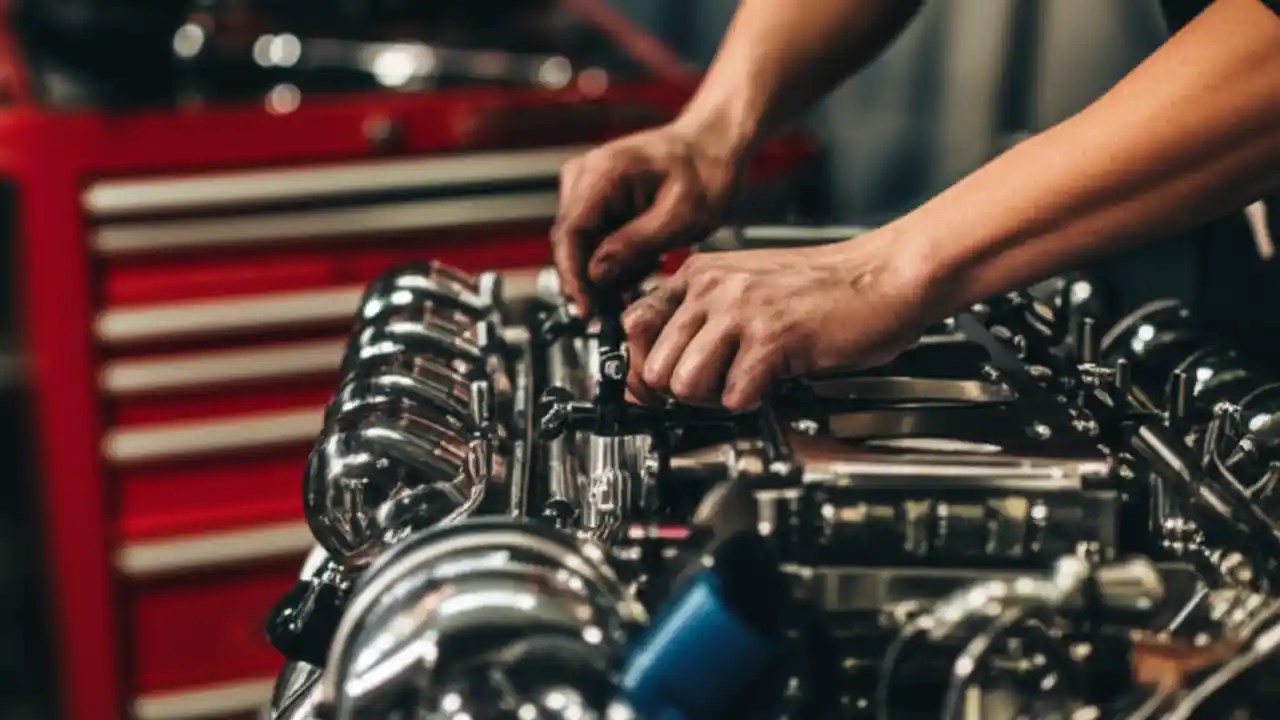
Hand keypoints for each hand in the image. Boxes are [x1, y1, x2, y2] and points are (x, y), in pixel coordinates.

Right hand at [551, 123, 742, 312]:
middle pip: (570, 242)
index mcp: (604, 172)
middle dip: (594, 278)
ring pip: (581, 244)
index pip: (569, 233)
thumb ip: (635, 245)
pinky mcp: (594, 196)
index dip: (574, 277)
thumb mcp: (680, 217)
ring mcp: (586, 183)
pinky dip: (614, 256)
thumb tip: (595, 275)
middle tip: (623, 302)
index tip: (588, 310)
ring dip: (608, 268)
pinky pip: (592, 237)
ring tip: (649, 266)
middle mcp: (585, 174)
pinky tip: (645, 257)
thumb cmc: (705, 172)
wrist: (713, 146)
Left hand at [621, 233, 946, 410]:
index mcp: (701, 274)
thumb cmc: (825, 287)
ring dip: (712, 398)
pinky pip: (733, 395)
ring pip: (684, 383)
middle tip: (715, 387)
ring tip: (744, 384)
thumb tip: (664, 364)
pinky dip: (752, 402)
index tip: (658, 384)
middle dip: (681, 391)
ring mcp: (741, 311)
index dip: (641, 365)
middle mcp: (714, 288)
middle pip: (654, 366)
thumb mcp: (749, 285)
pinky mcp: (773, 338)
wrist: (885, 275)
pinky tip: (773, 382)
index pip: (632, 324)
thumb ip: (705, 314)